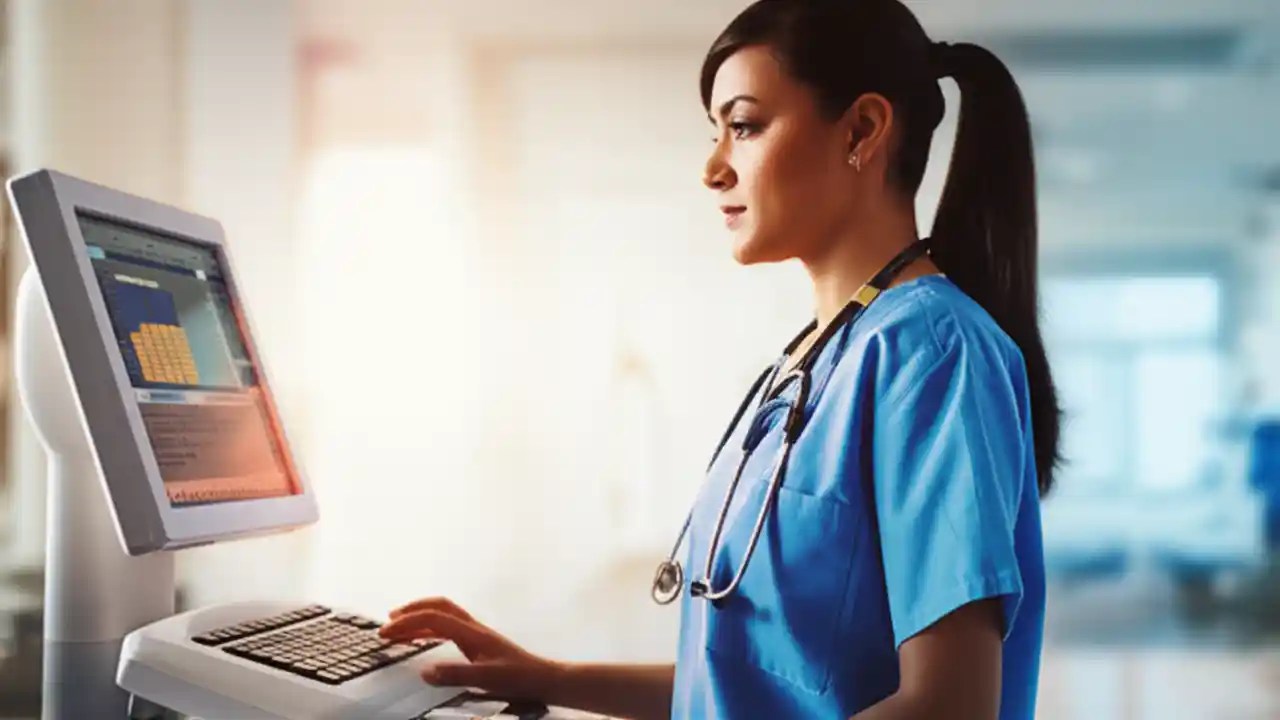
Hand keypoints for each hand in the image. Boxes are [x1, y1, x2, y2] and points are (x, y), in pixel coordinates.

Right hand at [378, 597, 562, 698]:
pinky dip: (430, 628)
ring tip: (398, 628)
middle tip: (388, 622)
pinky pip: (448, 626)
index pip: (434, 618)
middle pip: (438, 607)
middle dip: (411, 610)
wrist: (541, 677)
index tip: (385, 632)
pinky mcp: (478, 641)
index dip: (407, 622)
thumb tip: (425, 672)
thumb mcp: (486, 678)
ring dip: (419, 617)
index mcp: (472, 632)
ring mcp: (476, 632)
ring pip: (443, 615)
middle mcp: (473, 627)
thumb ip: (455, 674)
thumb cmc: (518, 677)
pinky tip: (423, 640)